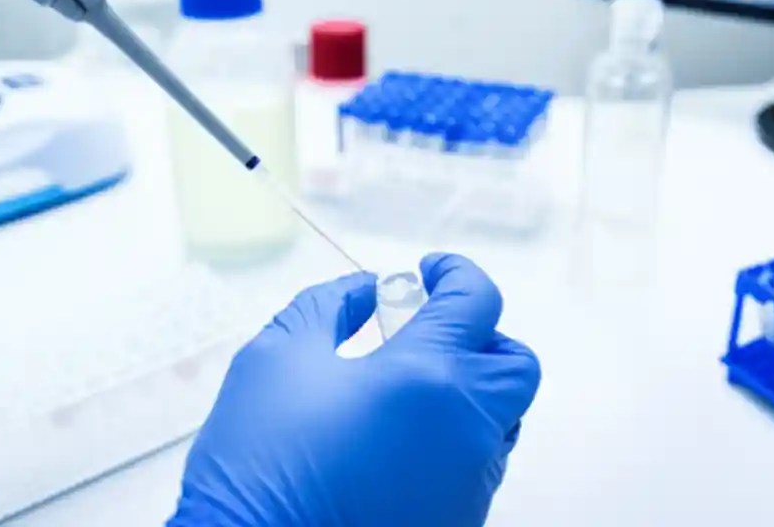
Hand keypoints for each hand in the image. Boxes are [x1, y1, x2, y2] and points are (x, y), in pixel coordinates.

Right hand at [168, 254, 541, 526]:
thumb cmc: (258, 463)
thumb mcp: (277, 357)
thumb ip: (329, 305)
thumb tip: (365, 290)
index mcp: (426, 376)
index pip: (477, 301)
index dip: (454, 273)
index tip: (429, 272)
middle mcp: (466, 431)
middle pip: (516, 365)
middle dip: (482, 336)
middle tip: (429, 333)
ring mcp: (468, 484)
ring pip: (501, 420)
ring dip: (468, 391)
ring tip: (403, 394)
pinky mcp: (457, 522)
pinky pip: (476, 468)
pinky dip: (451, 441)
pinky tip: (394, 444)